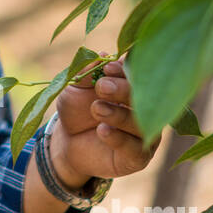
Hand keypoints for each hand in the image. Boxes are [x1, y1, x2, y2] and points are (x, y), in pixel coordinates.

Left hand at [50, 55, 161, 185]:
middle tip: (102, 87)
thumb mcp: (75, 89)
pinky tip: (102, 130)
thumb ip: (87, 74)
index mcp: (134, 87)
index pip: (140, 76)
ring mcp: (145, 133)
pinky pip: (136, 149)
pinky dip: (119, 139)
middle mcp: (146, 109)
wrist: (67, 143)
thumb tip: (102, 56)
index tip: (107, 69)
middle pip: (146, 99)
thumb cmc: (77, 110)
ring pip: (141, 123)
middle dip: (124, 90)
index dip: (125, 71)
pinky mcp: (138, 157)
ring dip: (119, 115)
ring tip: (97, 108)